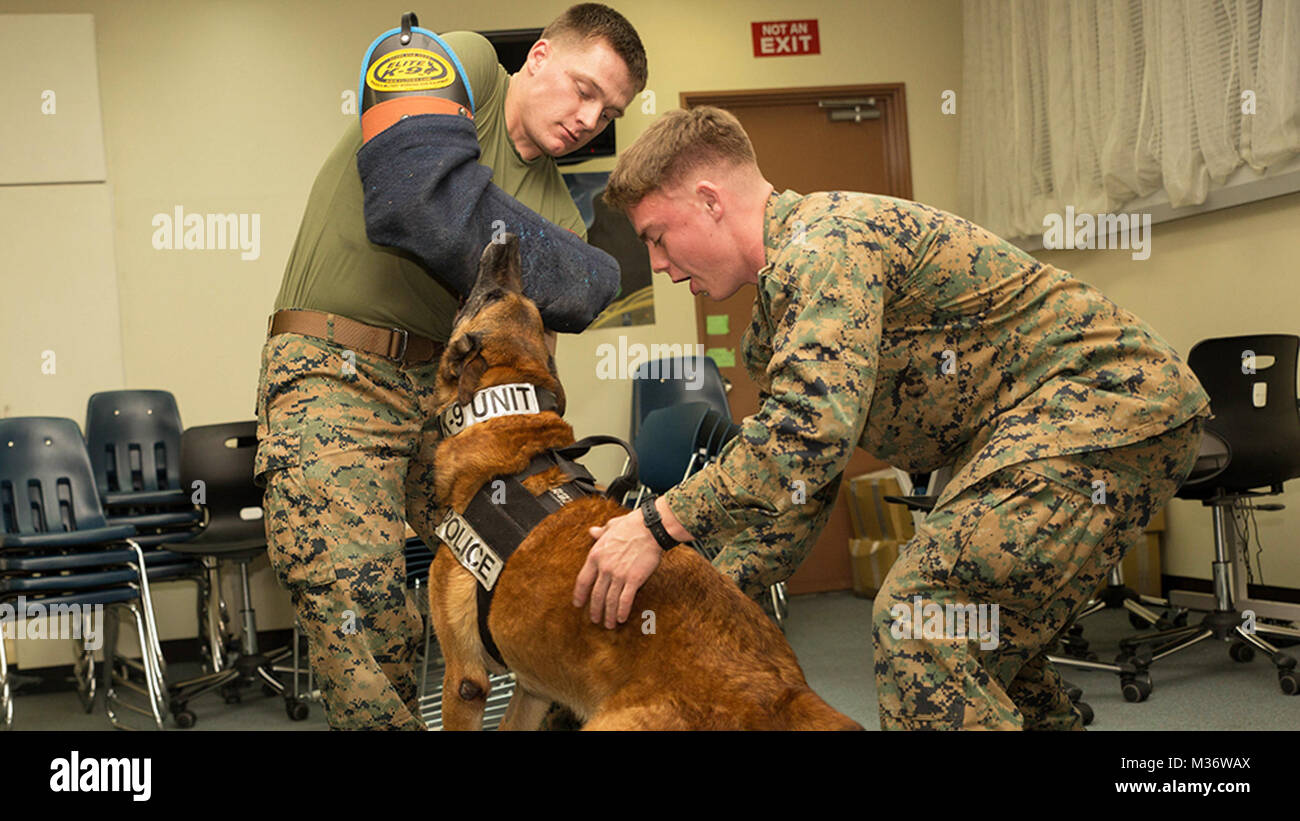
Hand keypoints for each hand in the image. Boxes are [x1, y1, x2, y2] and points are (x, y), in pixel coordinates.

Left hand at [574, 508, 663, 628]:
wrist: (650, 527)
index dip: (579, 594)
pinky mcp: (634, 579)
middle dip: (595, 610)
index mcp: (596, 555)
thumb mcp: (611, 526)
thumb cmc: (632, 525)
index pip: (583, 580)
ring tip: (608, 624)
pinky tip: (620, 618)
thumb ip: (600, 532)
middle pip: (596, 595)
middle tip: (595, 620)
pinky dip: (622, 611)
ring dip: (608, 615)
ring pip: (609, 600)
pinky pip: (625, 599)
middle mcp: (605, 568)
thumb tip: (592, 531)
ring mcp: (619, 574)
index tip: (578, 604)